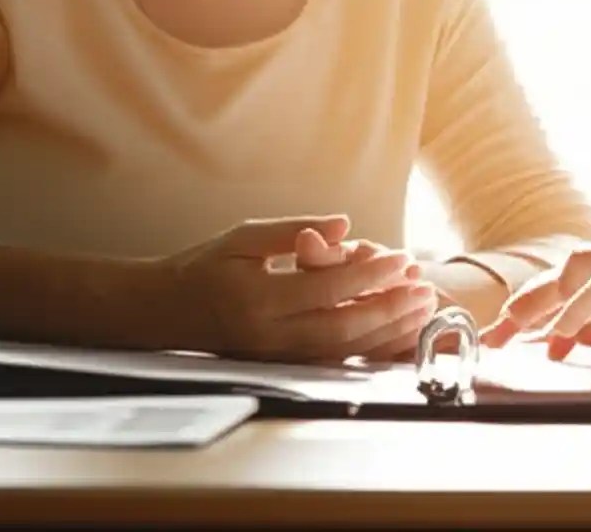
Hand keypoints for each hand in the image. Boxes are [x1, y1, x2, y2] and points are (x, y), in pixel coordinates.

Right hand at [159, 216, 436, 362]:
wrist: (166, 313)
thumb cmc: (205, 268)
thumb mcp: (244, 237)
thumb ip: (294, 230)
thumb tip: (345, 225)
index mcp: (258, 299)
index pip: (328, 288)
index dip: (371, 274)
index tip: (401, 258)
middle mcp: (271, 336)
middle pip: (345, 327)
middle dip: (391, 309)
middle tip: (425, 288)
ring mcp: (279, 357)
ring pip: (346, 350)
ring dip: (389, 331)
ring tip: (422, 309)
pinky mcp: (285, 365)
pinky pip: (337, 360)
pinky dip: (372, 348)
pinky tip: (398, 332)